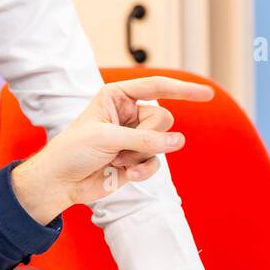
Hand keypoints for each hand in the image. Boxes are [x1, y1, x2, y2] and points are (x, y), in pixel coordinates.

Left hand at [11, 76, 213, 224]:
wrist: (60, 182)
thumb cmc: (73, 151)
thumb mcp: (108, 138)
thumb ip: (145, 138)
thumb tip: (179, 141)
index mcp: (116, 96)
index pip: (156, 87)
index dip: (183, 89)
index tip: (208, 95)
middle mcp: (128, 114)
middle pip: (163, 119)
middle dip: (146, 136)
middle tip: (119, 146)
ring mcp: (134, 137)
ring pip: (162, 143)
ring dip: (138, 155)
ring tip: (113, 159)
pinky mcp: (136, 158)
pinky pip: (156, 162)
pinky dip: (143, 169)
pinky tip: (125, 173)